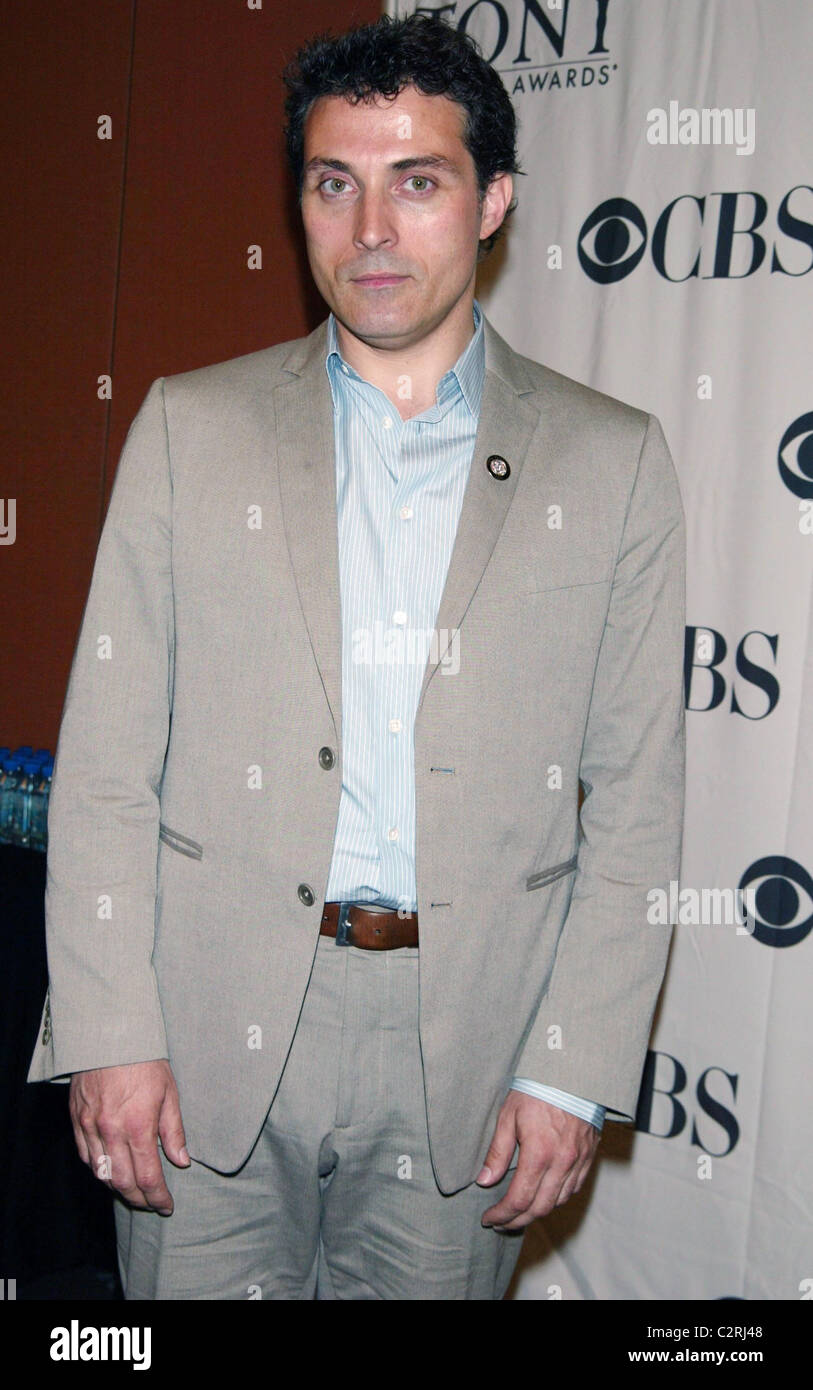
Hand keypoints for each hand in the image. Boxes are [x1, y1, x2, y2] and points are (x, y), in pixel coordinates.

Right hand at [69, 1059, 189, 1213]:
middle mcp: (111, 1132)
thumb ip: (174, 1130)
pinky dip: (98, 1170)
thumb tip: (182, 1161)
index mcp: (138, 1126)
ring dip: (117, 1188)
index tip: (166, 1206)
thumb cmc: (145, 1060)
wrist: (110, 1035)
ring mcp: (90, 1127)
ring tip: (133, 1192)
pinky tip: (110, 1171)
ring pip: (101, 1173)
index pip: (148, 1177)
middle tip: (151, 1204)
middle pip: (122, 1182)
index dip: (158, 1197)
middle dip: (138, 1199)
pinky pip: (85, 1156)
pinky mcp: (77, 1119)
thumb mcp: (169, 1092)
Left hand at [477, 1091, 600, 1229]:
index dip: (502, 1214)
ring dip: (537, 1212)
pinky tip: (543, 1196)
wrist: (572, 1072)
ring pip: (558, 1202)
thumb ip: (498, 1152)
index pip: (519, 1199)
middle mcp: (561, 1163)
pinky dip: (556, 1199)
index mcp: (539, 1154)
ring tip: (519, 1212)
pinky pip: (573, 1189)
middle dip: (517, 1220)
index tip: (489, 1218)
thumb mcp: (508, 1115)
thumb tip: (485, 1180)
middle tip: (501, 1222)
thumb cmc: (536, 1089)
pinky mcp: (588, 1157)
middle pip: (539, 1208)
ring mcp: (578, 1162)